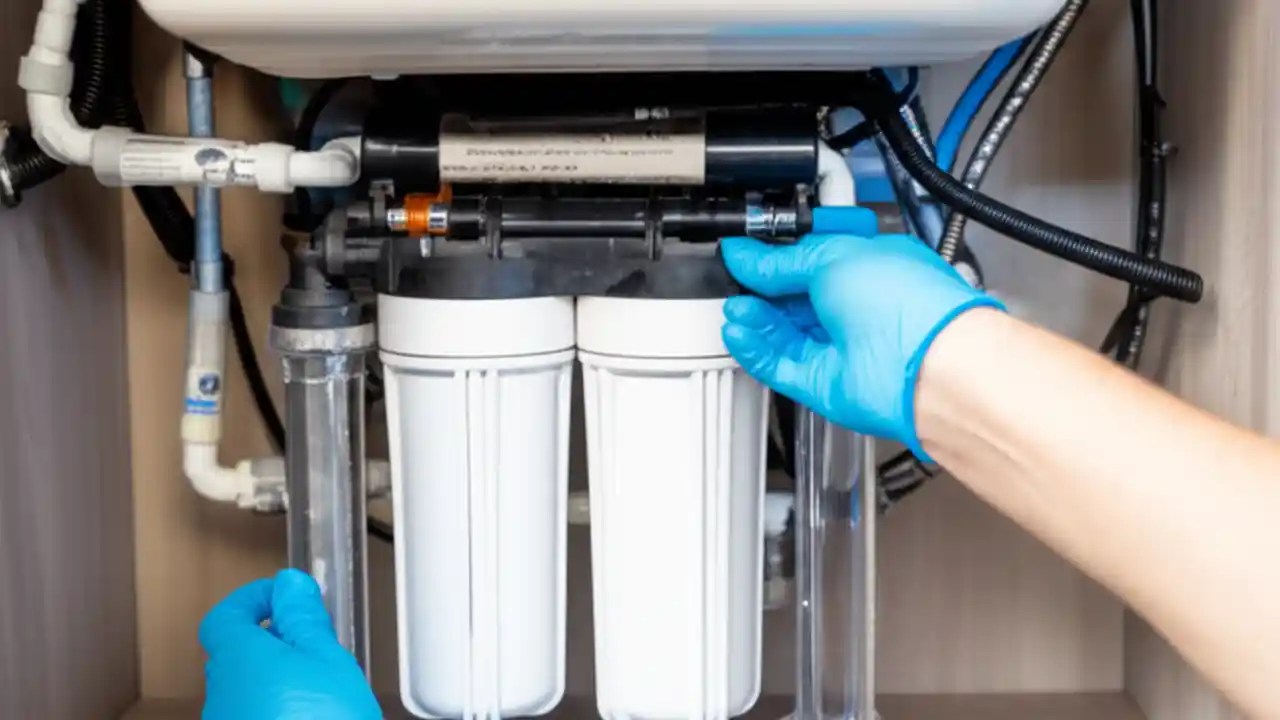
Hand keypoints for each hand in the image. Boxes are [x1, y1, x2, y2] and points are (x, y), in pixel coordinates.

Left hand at [200, 569, 381, 719]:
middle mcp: (220, 694)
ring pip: (244, 687)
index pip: (224, 616)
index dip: (253, 600)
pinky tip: (309, 715)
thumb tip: (290, 585)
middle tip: (312, 639)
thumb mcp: (328, 660)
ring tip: (319, 684)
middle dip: (271, 639)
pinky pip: (249, 715)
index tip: (285, 597)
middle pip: (234, 652)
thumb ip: (304, 618)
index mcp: (238, 659)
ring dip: (274, 675)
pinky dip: (274, 705)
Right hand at [720, 233, 1002, 458]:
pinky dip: (756, 349)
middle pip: (794, 298)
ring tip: (734, 307)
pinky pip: (780, 366)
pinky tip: (739, 332)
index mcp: (869, 267)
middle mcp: (857, 308)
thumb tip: (744, 254)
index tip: (746, 250)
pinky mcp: (825, 383)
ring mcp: (841, 348)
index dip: (778, 254)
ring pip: (784, 333)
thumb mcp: (833, 258)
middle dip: (761, 288)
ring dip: (755, 318)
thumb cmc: (909, 304)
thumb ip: (782, 261)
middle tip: (733, 280)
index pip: (812, 258)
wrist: (931, 367)